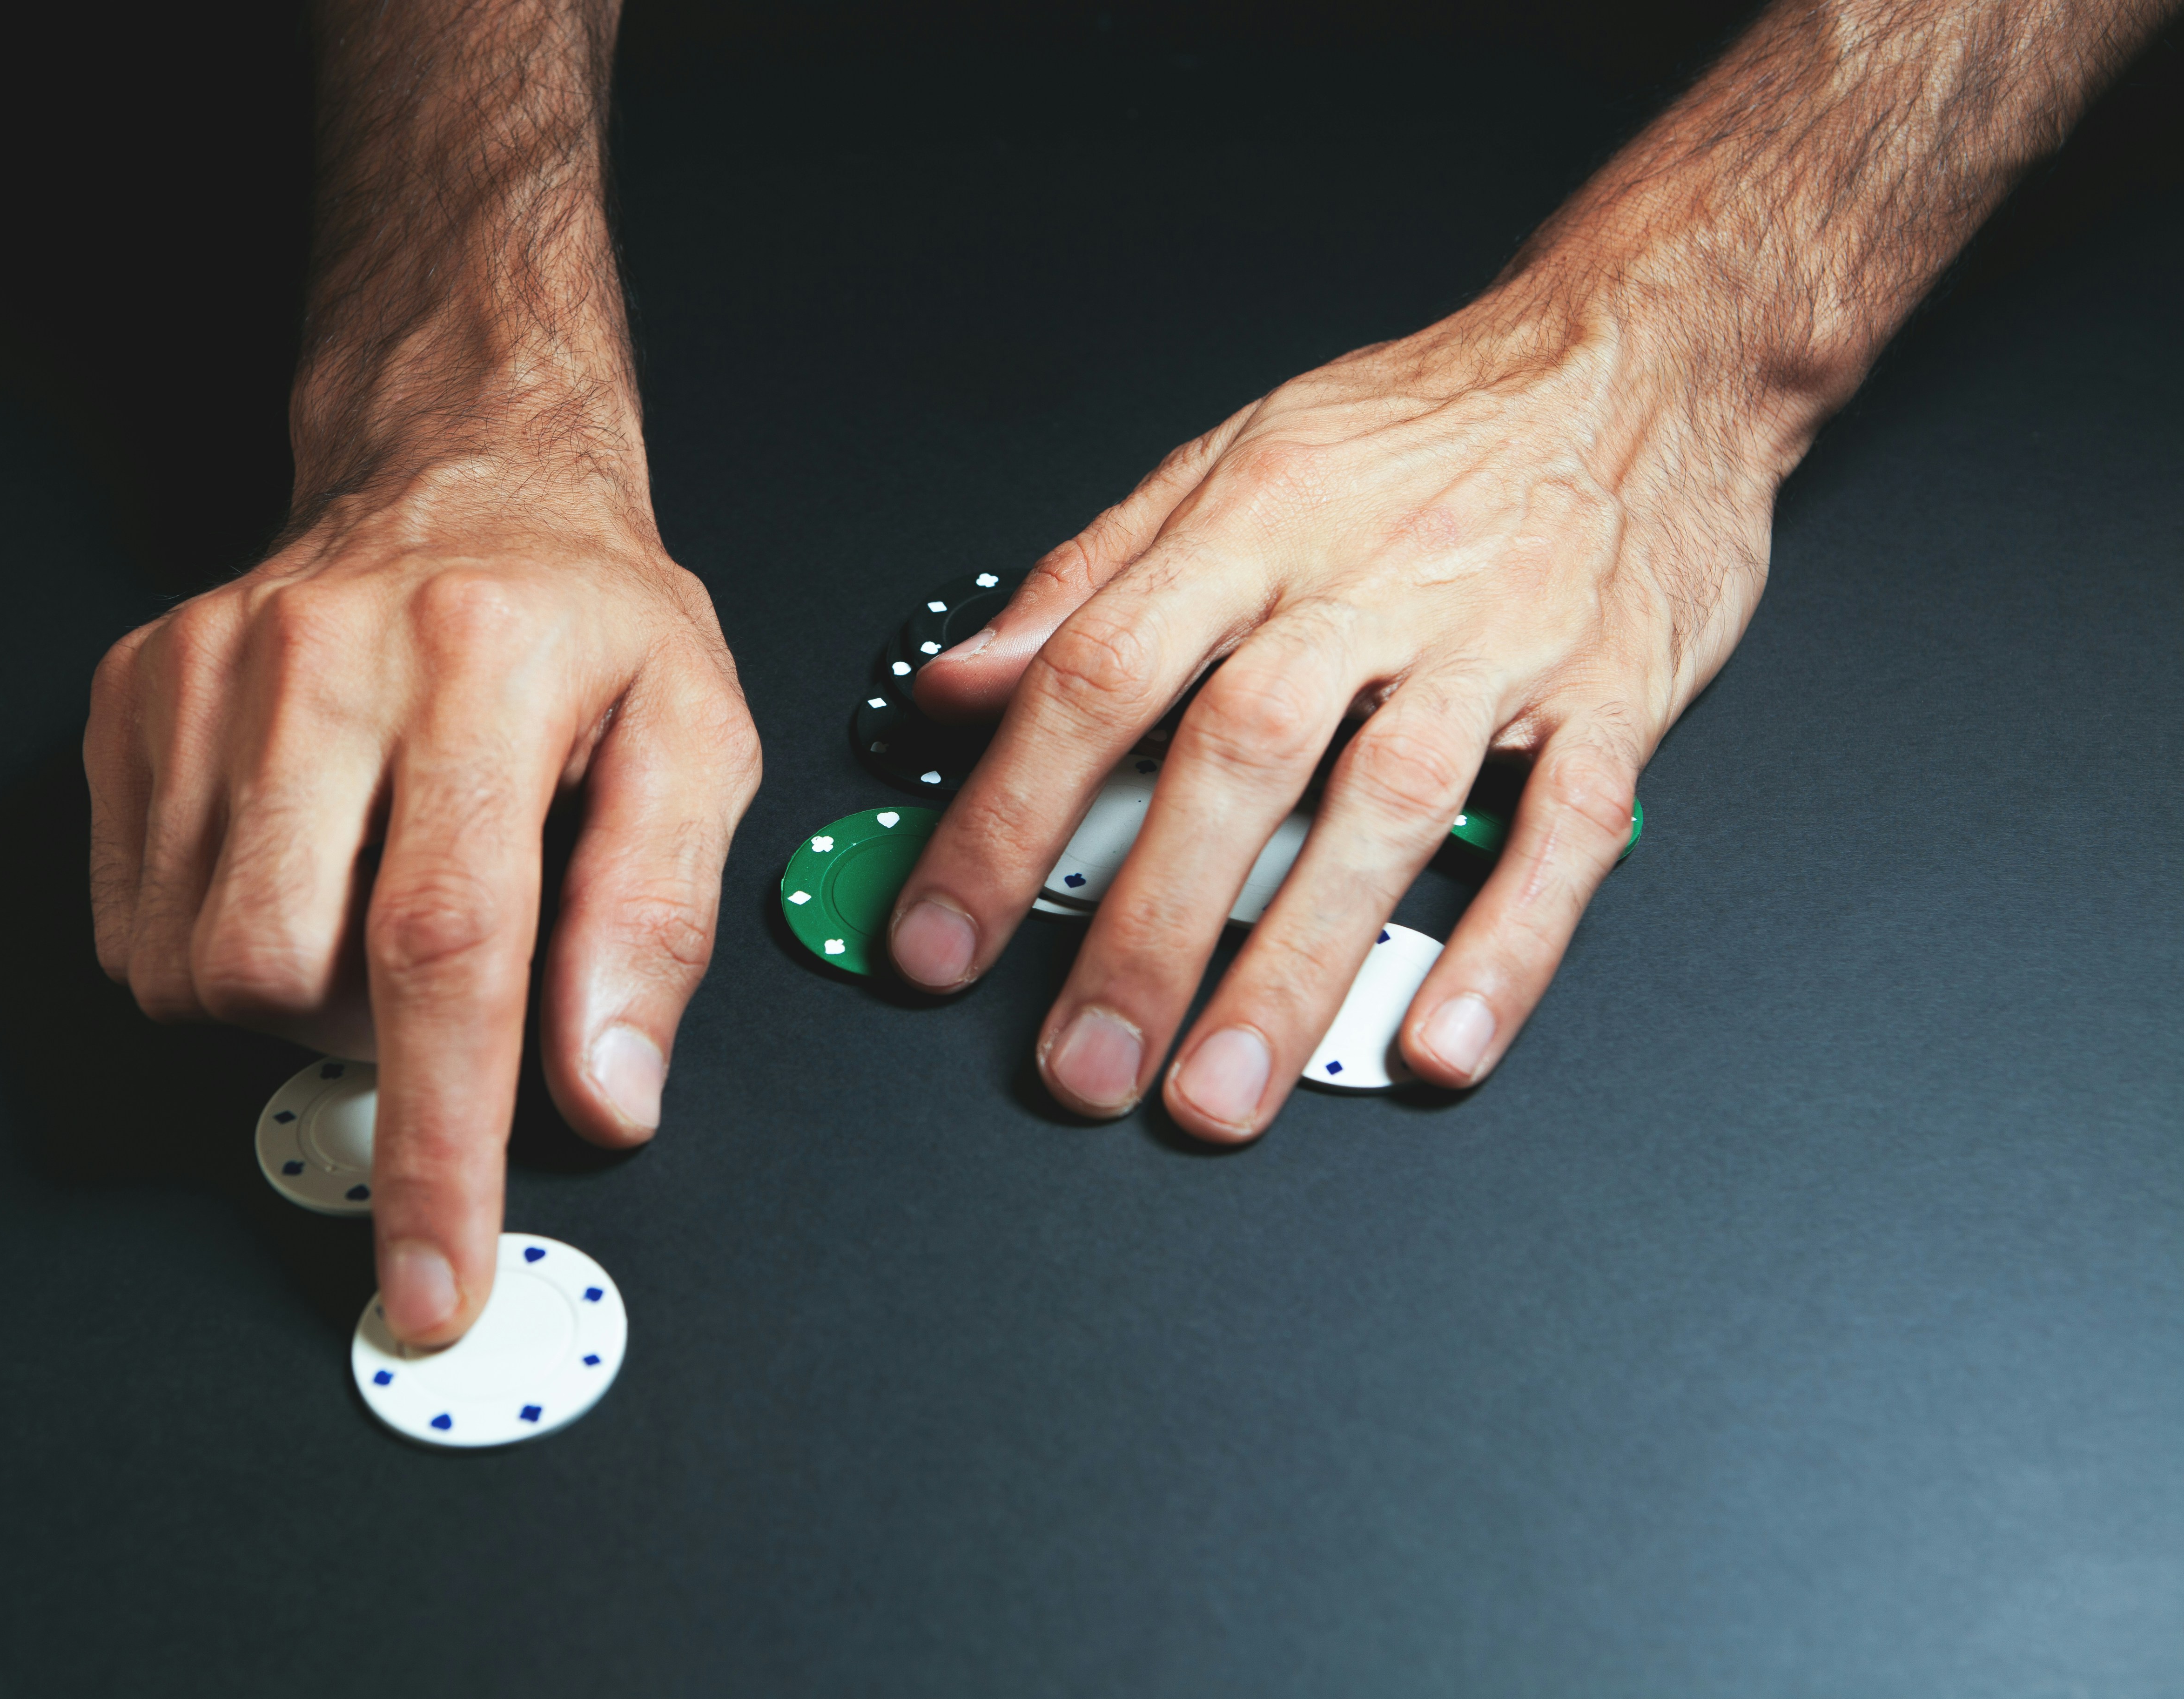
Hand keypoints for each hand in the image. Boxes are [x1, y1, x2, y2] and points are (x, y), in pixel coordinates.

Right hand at [85, 468, 758, 1339]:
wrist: (463, 471)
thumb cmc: (589, 618)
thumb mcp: (697, 740)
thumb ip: (656, 921)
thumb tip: (606, 1092)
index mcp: (485, 664)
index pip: (445, 949)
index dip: (442, 1142)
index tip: (440, 1279)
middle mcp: (323, 656)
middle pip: (280, 973)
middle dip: (364, 1047)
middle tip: (440, 975)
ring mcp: (204, 670)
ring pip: (189, 966)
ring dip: (293, 998)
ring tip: (372, 900)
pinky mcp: (132, 689)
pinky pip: (132, 917)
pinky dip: (218, 943)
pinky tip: (300, 865)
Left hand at [890, 292, 1780, 1135]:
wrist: (1642, 355)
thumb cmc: (1428, 422)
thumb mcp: (1233, 461)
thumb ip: (1087, 582)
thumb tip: (955, 684)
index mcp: (1258, 523)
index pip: (1098, 674)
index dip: (1006, 815)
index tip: (941, 936)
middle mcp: (1370, 584)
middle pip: (1235, 759)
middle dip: (1147, 928)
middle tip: (1084, 1062)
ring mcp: (1500, 643)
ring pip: (1385, 808)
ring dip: (1297, 964)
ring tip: (1221, 1089)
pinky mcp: (1615, 694)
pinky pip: (1567, 829)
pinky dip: (1507, 942)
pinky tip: (1440, 1039)